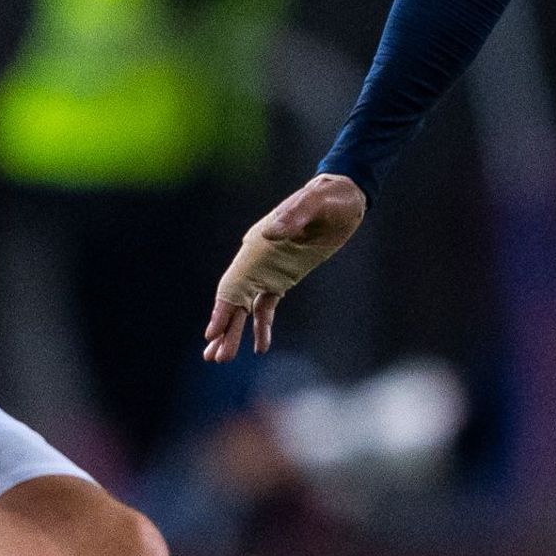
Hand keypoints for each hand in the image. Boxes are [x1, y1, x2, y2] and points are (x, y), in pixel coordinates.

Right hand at [204, 173, 367, 361]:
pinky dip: (261, 326)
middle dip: (223, 330)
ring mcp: (269, 270)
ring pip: (246, 308)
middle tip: (214, 358)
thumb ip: (294, 215)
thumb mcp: (314, 202)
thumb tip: (271, 232)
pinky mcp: (284, 276)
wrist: (344, 197)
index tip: (211, 334)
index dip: (221, 310)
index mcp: (258, 244)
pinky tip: (260, 347)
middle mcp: (257, 260)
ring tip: (223, 359)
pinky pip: (266, 306)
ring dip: (235, 332)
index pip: (233, 283)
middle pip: (234, 301)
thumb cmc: (328, 197)